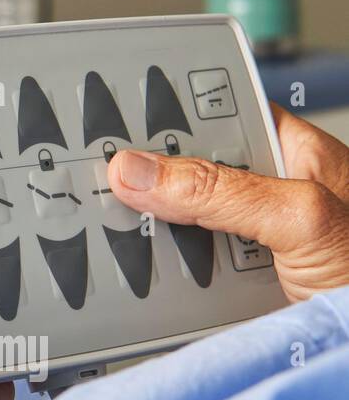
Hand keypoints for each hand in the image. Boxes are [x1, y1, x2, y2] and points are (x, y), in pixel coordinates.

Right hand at [108, 104, 348, 299]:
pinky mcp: (235, 284)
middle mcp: (263, 190)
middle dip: (143, 184)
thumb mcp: (300, 218)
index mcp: (287, 149)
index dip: (160, 117)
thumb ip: (220, 189)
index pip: (207, 115)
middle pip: (180, 173)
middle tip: (98, 190)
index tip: (105, 128)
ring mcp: (248, 239)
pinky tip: (142, 277)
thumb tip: (137, 170)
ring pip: (174, 224)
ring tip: (112, 236)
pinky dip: (161, 278)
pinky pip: (181, 271)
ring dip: (148, 236)